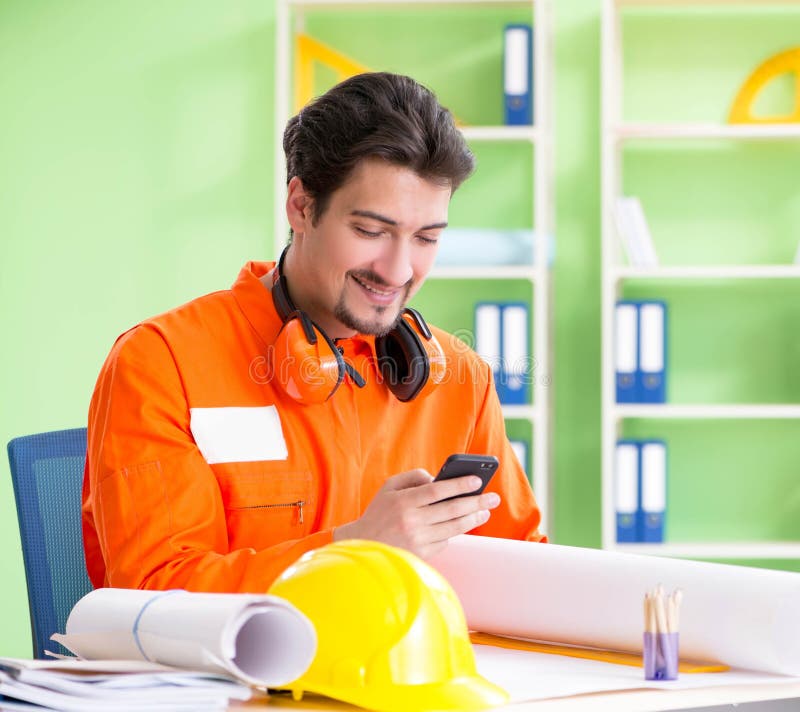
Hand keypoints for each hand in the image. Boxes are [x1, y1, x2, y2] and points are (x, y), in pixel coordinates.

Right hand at [333, 469, 500, 558]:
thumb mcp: (389, 487)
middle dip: (476, 502)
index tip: (477, 480)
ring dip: (473, 519)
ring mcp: (417, 541)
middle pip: (452, 510)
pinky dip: (453, 532)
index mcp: (403, 502)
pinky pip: (445, 541)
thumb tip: (439, 479)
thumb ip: (414, 477)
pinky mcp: (422, 555)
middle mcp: (411, 522)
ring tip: (485, 511)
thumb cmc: (379, 512)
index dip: (459, 485)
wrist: (363, 546)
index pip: (437, 491)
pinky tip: (460, 524)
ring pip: (454, 528)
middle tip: (494, 497)